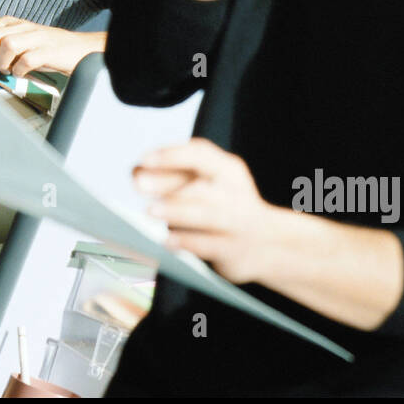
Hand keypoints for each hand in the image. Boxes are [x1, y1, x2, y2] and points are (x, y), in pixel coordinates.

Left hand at [0, 18, 101, 75]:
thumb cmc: (44, 50)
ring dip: (2, 63)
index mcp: (9, 24)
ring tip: (8, 69)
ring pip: (4, 45)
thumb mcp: (17, 44)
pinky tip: (22, 72)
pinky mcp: (47, 50)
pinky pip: (25, 59)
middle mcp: (19, 27)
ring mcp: (34, 37)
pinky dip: (19, 69)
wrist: (80, 50)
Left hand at [134, 137, 277, 285]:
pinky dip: (186, 242)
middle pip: (201, 184)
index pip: (200, 154)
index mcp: (228, 169)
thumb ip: (173, 176)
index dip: (172, 155)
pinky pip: (208, 245)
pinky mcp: (232, 249)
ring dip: (176, 211)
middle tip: (140, 184)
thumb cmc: (225, 207)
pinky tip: (167, 240)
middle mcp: (235, 192)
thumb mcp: (207, 184)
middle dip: (168, 183)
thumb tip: (136, 173)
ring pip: (206, 214)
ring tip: (150, 210)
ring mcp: (237, 222)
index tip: (145, 159)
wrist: (267, 244)